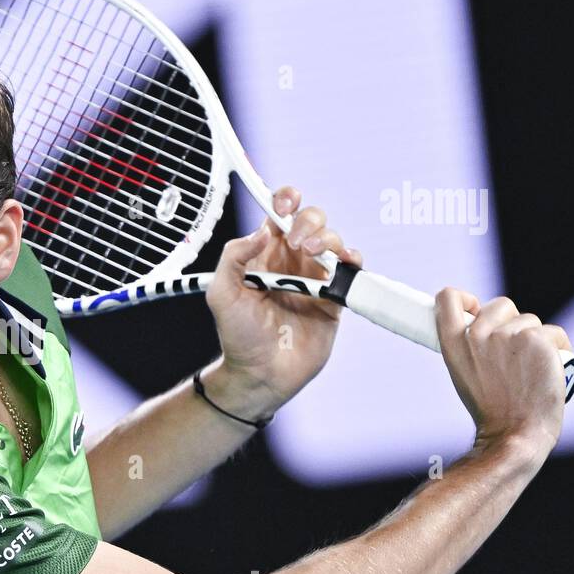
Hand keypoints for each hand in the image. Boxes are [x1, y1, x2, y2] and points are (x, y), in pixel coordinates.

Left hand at [205, 186, 362, 411]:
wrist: (261, 374)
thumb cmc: (238, 336)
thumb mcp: (221, 294)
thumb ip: (233, 257)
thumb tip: (262, 232)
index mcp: (263, 254)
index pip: (278, 215)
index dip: (285, 200)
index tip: (284, 204)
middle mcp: (290, 261)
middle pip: (310, 220)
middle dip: (308, 219)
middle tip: (297, 242)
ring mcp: (314, 278)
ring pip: (332, 239)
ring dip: (327, 238)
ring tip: (312, 254)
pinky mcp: (334, 298)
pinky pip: (351, 269)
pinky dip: (352, 258)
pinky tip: (343, 263)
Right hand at [435, 288, 571, 455]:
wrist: (514, 432)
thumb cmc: (491, 408)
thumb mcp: (464, 373)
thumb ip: (469, 345)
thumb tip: (482, 324)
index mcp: (452, 343)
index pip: (449, 298)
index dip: (465, 298)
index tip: (476, 311)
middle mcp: (476, 334)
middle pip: (501, 305)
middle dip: (512, 322)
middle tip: (514, 354)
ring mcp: (506, 335)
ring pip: (530, 320)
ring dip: (535, 339)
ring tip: (531, 368)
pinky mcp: (536, 339)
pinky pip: (553, 332)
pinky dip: (557, 348)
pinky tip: (551, 367)